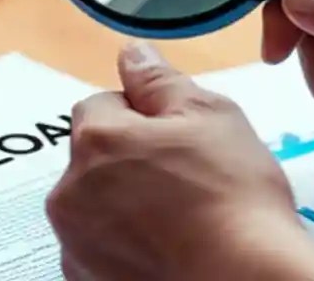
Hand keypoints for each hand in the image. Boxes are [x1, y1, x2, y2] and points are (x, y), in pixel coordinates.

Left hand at [46, 41, 313, 280]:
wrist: (243, 280)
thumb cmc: (233, 198)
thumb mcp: (209, 115)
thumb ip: (160, 80)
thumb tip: (132, 54)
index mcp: (95, 139)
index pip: (104, 104)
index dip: (144, 115)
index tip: (180, 136)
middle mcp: (70, 192)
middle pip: (95, 155)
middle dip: (130, 158)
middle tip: (187, 175)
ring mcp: (76, 243)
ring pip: (95, 202)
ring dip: (124, 202)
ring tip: (180, 217)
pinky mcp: (89, 280)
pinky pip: (100, 246)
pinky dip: (125, 244)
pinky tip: (168, 246)